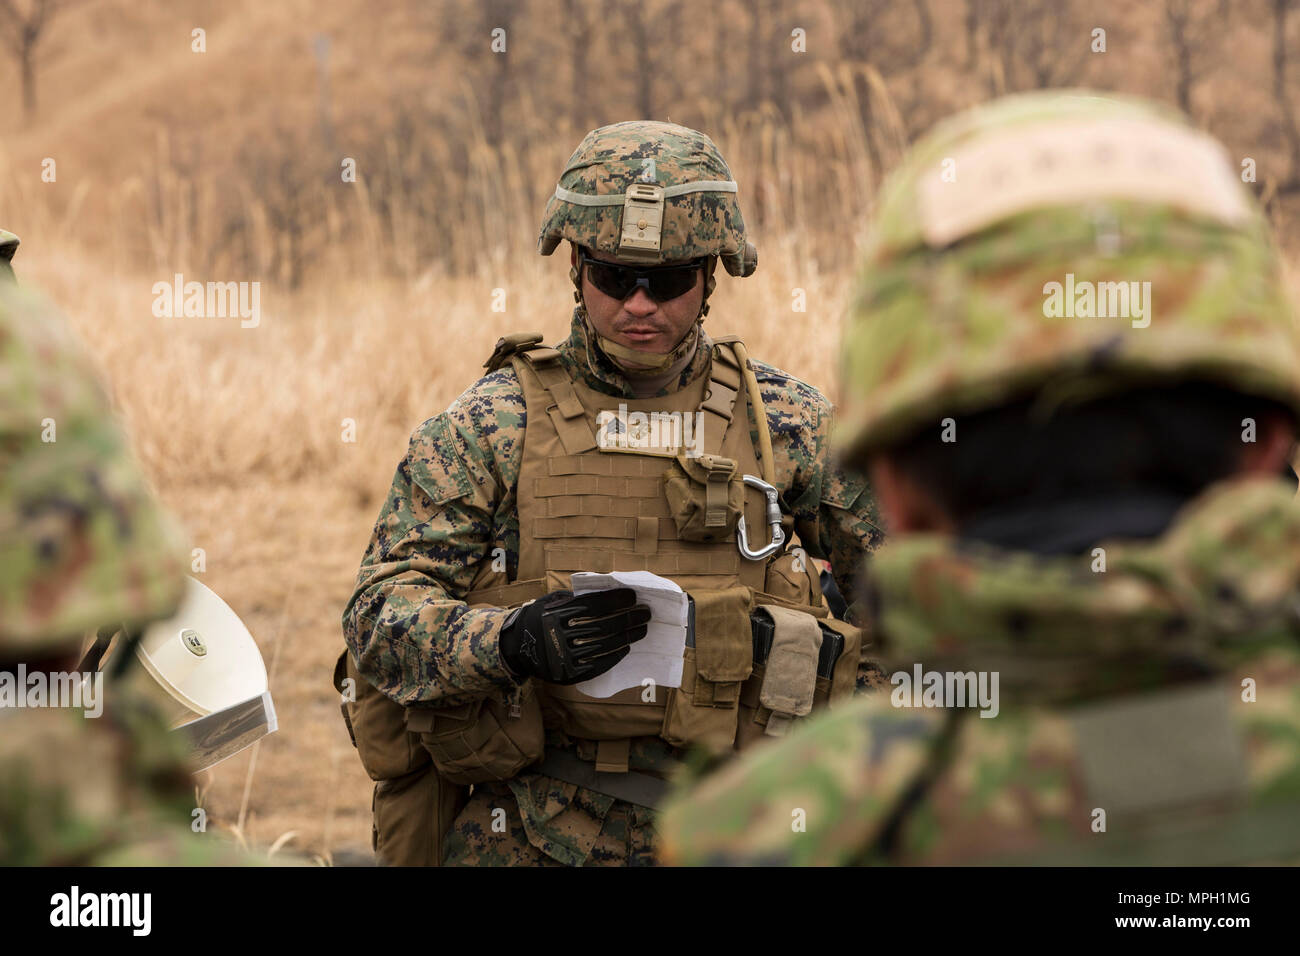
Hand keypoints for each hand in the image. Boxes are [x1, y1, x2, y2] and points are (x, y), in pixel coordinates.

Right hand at [498, 588, 651, 684]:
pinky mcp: (567, 674)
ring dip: (626, 637)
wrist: (517, 648)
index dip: (615, 601)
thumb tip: (610, 594)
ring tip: (641, 630)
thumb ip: (576, 598)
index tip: (633, 597)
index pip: (593, 605)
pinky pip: (596, 666)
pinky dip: (614, 656)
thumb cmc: (540, 618)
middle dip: (628, 619)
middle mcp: (558, 636)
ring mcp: (563, 657)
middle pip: (602, 626)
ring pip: (603, 646)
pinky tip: (626, 647)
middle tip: (645, 614)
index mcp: (554, 614)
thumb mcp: (551, 602)